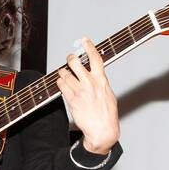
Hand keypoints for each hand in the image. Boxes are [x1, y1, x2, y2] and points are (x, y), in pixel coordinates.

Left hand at [57, 36, 119, 154]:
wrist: (102, 130)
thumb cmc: (107, 113)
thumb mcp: (108, 93)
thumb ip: (100, 81)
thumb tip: (95, 73)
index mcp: (101, 80)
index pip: (95, 58)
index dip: (89, 46)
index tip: (84, 39)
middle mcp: (90, 83)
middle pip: (75, 62)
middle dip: (70, 58)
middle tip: (70, 59)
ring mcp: (79, 91)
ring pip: (64, 73)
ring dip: (63, 72)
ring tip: (66, 75)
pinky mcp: (71, 100)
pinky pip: (61, 85)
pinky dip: (60, 83)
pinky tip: (63, 85)